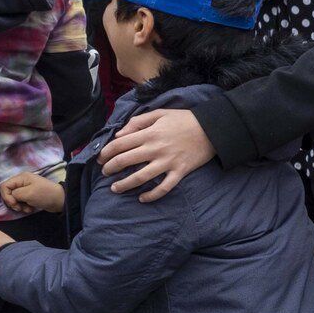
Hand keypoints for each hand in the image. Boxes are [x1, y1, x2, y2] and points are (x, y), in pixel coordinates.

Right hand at [0, 171, 63, 213]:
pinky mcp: (30, 196)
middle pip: (9, 192)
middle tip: (19, 208)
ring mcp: (26, 189)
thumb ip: (15, 194)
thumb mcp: (27, 193)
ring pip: (14, 198)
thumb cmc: (44, 195)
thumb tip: (11, 197)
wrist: (60, 200)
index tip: (14, 203)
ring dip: (19, 206)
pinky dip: (24, 206)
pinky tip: (30, 209)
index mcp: (21, 178)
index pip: (5, 186)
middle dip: (13, 202)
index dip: (6, 196)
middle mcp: (22, 182)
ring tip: (27, 209)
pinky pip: (21, 201)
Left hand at [97, 109, 213, 201]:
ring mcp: (167, 162)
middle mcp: (155, 149)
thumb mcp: (160, 114)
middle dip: (110, 168)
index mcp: (149, 133)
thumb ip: (137, 122)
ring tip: (115, 188)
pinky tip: (142, 198)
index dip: (105, 153)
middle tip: (105, 173)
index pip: (119, 144)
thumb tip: (119, 135)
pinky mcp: (179, 172)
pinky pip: (164, 187)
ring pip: (140, 177)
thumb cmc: (184, 120)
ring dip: (124, 184)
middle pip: (125, 161)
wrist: (212, 129)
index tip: (100, 158)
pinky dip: (152, 195)